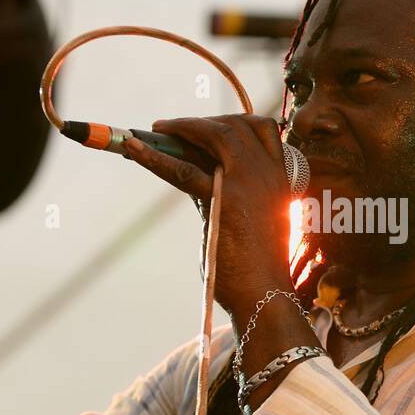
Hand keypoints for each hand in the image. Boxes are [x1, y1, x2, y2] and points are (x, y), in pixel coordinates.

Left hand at [121, 114, 294, 315]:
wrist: (265, 293)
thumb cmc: (258, 265)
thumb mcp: (251, 218)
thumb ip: (225, 191)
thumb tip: (192, 172)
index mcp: (280, 178)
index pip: (262, 129)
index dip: (232, 122)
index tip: (207, 125)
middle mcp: (266, 173)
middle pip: (233, 127)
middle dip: (200, 122)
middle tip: (172, 127)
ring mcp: (246, 182)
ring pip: (212, 136)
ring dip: (180, 128)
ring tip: (155, 130)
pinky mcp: (221, 198)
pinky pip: (181, 169)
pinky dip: (153, 156)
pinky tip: (134, 148)